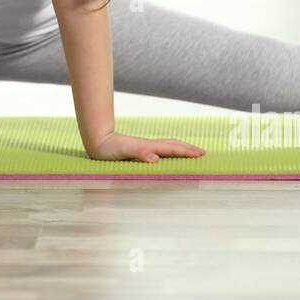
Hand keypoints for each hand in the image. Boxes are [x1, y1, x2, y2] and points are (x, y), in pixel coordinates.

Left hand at [86, 131, 204, 162]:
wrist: (97, 141)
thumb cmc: (109, 149)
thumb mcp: (124, 151)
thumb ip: (140, 153)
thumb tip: (156, 158)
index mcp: (148, 147)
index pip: (172, 148)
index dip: (186, 151)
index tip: (201, 153)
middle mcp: (149, 146)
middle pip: (173, 145)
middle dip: (188, 148)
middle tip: (203, 152)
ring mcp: (145, 147)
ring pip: (167, 146)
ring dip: (181, 148)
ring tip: (191, 152)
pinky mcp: (140, 150)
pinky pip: (160, 150)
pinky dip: (170, 151)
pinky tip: (169, 156)